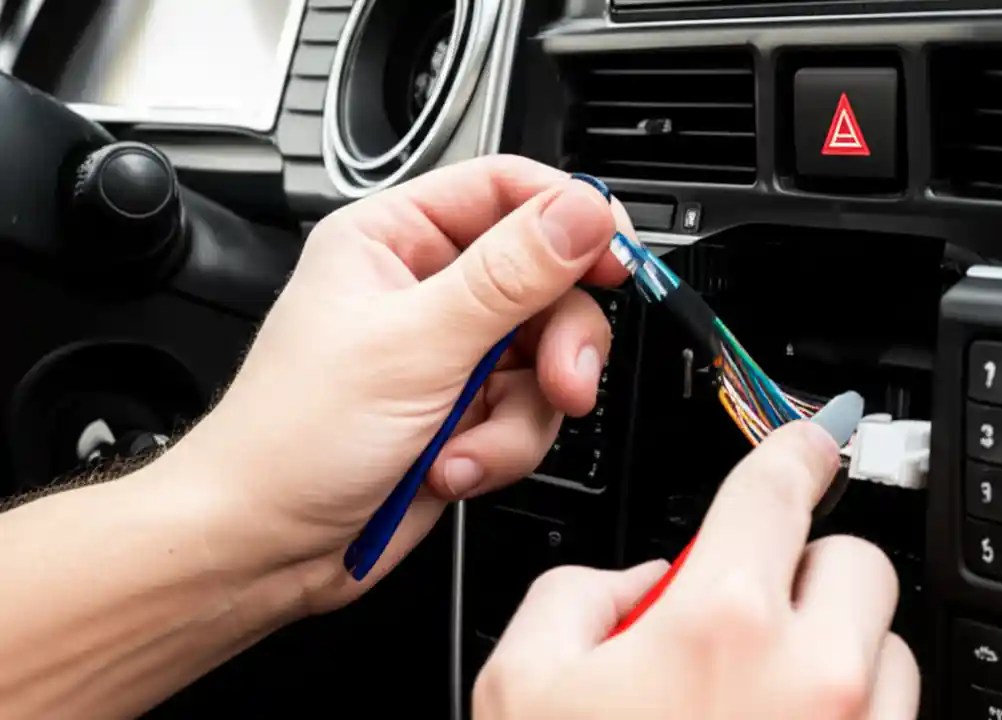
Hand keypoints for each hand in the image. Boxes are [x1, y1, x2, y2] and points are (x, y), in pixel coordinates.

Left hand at [158, 155, 634, 611]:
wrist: (264, 547)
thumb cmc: (292, 438)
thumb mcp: (416, 343)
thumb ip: (511, 274)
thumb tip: (583, 213)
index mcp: (395, 238)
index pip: (507, 192)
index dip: (571, 218)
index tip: (616, 257)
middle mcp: (427, 290)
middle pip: (547, 282)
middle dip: (559, 341)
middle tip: (564, 378)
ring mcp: (450, 356)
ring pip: (547, 358)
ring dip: (520, 415)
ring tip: (469, 442)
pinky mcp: (466, 414)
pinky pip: (529, 416)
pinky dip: (500, 450)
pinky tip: (450, 466)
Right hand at [473, 422, 919, 719]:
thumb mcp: (522, 680)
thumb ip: (584, 592)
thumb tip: (648, 582)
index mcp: (723, 621)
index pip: (779, 484)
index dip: (793, 445)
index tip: (810, 437)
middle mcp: (814, 675)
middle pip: (856, 560)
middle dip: (805, 572)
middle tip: (748, 615)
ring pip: (887, 645)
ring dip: (837, 650)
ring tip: (762, 701)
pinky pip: (896, 719)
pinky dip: (855, 715)